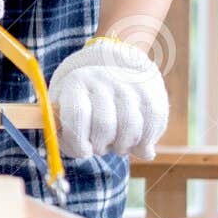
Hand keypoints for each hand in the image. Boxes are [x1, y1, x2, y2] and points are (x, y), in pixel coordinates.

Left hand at [47, 37, 167, 158]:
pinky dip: (144, 144)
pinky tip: (136, 143)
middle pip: (105, 125)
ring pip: (130, 129)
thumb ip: (64, 133)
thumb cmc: (85, 101)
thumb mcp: (64, 109)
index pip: (77, 114)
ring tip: (117, 144)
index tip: (83, 150)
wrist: (116, 66)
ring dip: (123, 147)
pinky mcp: (153, 93)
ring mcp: (131, 84)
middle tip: (101, 146)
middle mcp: (104, 79)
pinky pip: (152, 128)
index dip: (79, 141)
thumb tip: (82, 151)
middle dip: (102, 146)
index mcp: (77, 82)